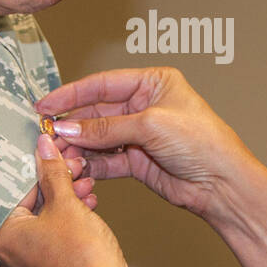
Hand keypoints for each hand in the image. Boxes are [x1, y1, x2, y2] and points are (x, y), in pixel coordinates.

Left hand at [0, 134, 137, 266]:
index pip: (17, 189)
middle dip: (58, 182)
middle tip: (76, 165)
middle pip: (32, 205)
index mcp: (2, 235)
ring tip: (87, 184)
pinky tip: (89, 205)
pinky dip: (70, 220)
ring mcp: (30, 265)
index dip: (42, 167)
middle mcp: (10, 253)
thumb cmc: (81, 255)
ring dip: (67, 199)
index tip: (58, 154)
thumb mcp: (66, 203)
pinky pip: (55, 237)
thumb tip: (44, 147)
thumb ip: (53, 172)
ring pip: (46, 220)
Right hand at [36, 67, 259, 225]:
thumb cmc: (202, 143)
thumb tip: (70, 128)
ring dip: (79, 148)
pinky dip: (90, 165)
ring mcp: (139, 134)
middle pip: (96, 112)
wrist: (222, 183)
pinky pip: (106, 160)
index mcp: (153, 83)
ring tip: (61, 156)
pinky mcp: (137, 160)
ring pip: (98, 138)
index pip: (102, 84)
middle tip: (47, 135)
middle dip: (72, 125)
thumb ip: (107, 127)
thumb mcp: (150, 125)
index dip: (71, 94)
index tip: (45, 105)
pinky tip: (77, 168)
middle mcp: (144, 106)